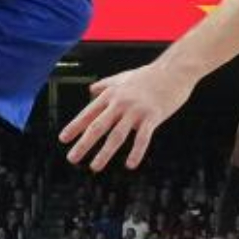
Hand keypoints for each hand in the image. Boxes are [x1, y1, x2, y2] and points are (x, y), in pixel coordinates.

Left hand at [61, 60, 198, 170]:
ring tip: (95, 167)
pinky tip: (130, 165)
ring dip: (104, 153)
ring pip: (117, 135)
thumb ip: (106, 84)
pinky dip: (136, 153)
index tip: (63, 139)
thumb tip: (90, 90)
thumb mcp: (123, 77)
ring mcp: (136, 110)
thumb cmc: (149, 75)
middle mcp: (120, 103)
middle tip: (72, 158)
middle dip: (83, 144)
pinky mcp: (153, 116)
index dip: (75, 127)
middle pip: (98, 126)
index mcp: (112, 94)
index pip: (89, 113)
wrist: (174, 70)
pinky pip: (142, 138)